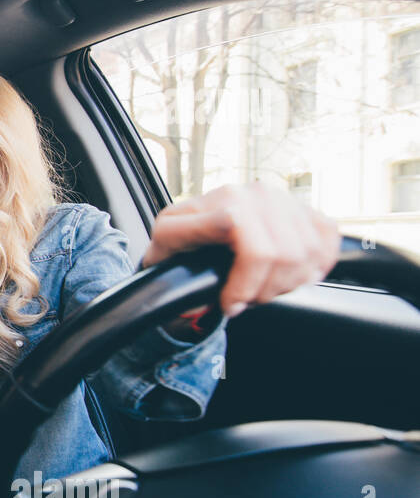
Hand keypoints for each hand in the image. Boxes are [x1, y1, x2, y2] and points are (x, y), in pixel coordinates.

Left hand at [140, 181, 340, 317]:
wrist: (192, 238)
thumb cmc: (177, 243)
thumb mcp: (169, 237)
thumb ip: (194, 229)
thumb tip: (232, 221)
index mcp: (229, 198)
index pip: (259, 251)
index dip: (246, 286)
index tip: (229, 304)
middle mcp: (261, 194)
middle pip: (288, 256)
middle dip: (265, 290)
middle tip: (245, 300)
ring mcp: (286, 200)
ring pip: (311, 254)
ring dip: (288, 283)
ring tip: (262, 288)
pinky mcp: (304, 210)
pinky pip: (328, 238)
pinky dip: (317, 265)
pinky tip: (292, 275)